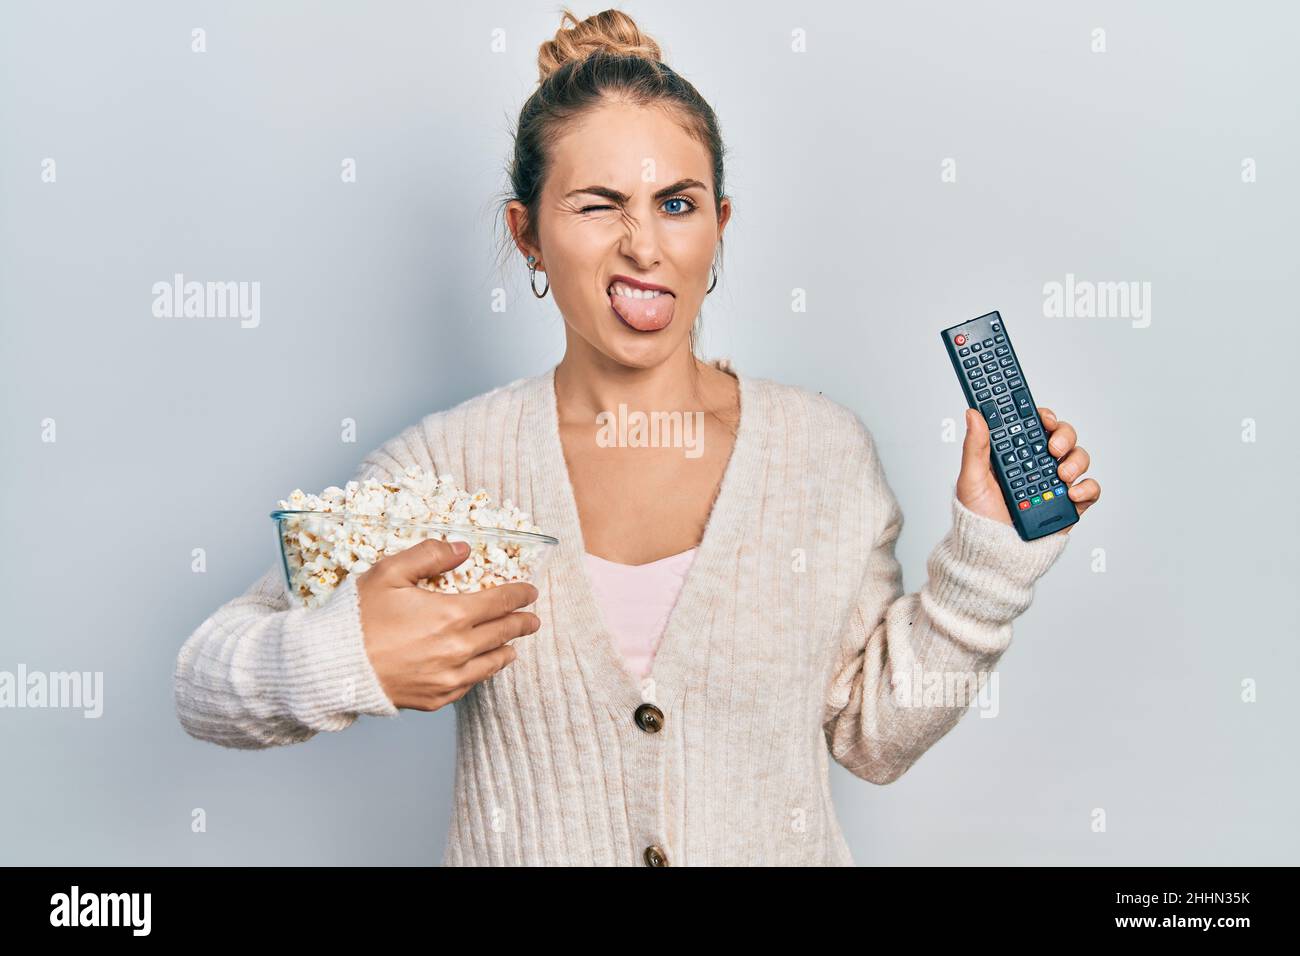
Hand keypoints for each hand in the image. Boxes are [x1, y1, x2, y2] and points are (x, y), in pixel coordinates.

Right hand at [354, 538, 541, 710]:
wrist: (333, 667)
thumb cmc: (358, 618)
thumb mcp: (390, 572)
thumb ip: (430, 554)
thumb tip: (463, 548)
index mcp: (452, 615)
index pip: (500, 602)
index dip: (519, 594)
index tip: (530, 592)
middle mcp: (458, 649)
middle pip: (503, 633)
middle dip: (522, 623)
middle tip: (532, 619)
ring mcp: (449, 677)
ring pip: (492, 663)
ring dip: (506, 650)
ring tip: (512, 645)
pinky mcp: (436, 698)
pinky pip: (470, 684)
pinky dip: (481, 672)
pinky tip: (481, 666)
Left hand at [957, 405, 1100, 532]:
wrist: (992, 554)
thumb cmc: (978, 517)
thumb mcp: (971, 480)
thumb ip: (975, 447)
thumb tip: (974, 414)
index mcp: (1015, 455)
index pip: (1033, 426)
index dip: (1042, 416)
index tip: (1043, 417)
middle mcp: (1038, 466)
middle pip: (1061, 437)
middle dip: (1063, 436)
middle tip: (1053, 448)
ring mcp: (1055, 484)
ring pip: (1078, 459)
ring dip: (1075, 461)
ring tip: (1061, 475)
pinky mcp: (1069, 505)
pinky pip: (1089, 490)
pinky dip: (1087, 488)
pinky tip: (1072, 494)